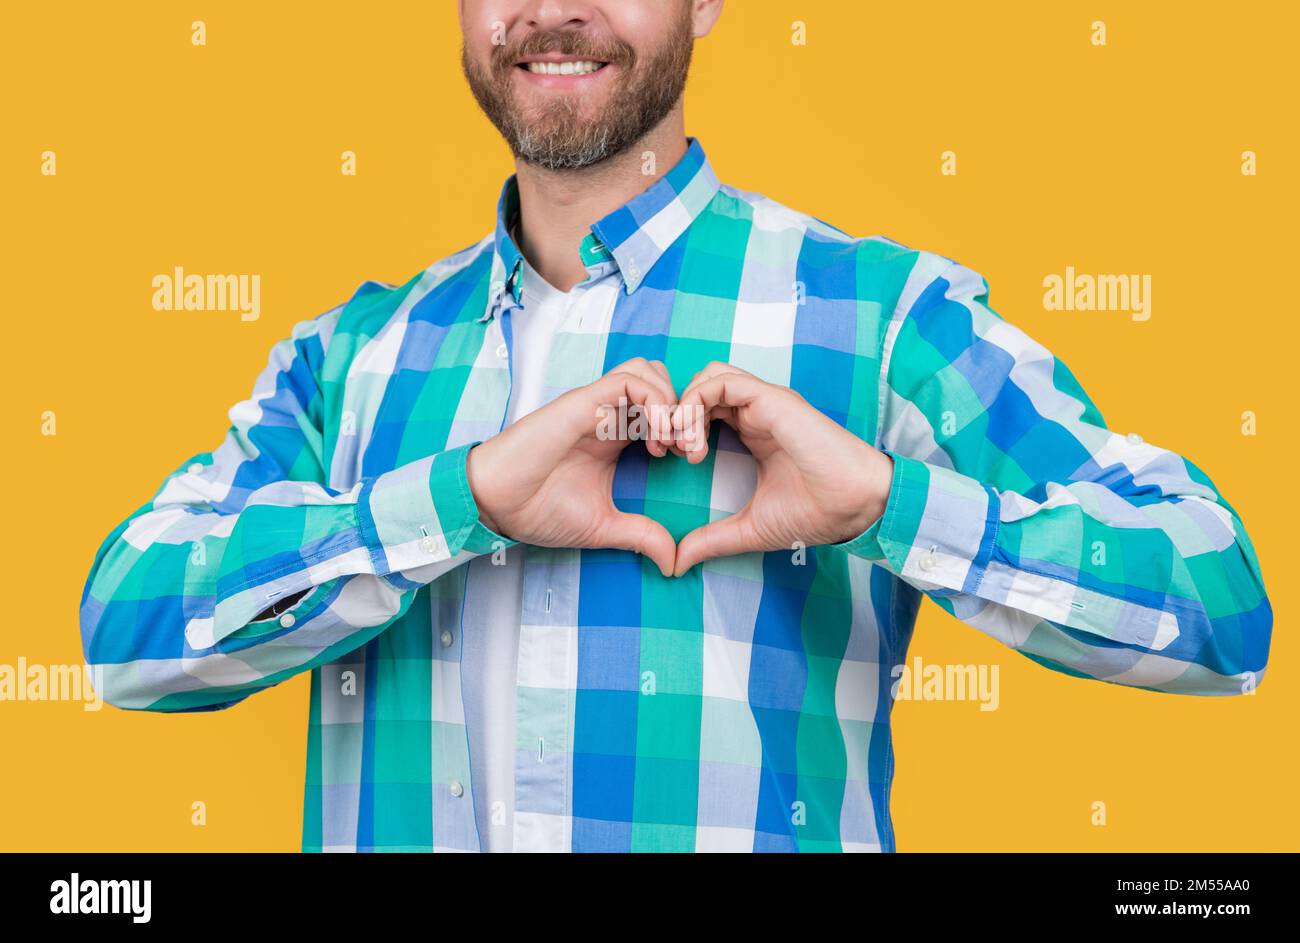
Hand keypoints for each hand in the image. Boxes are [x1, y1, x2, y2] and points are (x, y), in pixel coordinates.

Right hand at [466, 358, 680, 576]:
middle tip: (686, 448)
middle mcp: (606, 414)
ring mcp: (594, 405)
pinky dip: (654, 401)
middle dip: (684, 409)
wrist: (495, 505)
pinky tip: (653, 438)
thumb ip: (640, 535)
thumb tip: (673, 560)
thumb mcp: (603, 526)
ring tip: (668, 442)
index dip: (684, 427)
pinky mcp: (581, 403)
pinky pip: (628, 381)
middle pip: (660, 379)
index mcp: (613, 435)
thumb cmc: (538, 510)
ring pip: (648, 371)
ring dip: (670, 402)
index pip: (662, 406)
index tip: (688, 460)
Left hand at [671, 362, 893, 575]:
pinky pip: (720, 382)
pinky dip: (696, 404)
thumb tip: (677, 562)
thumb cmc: (814, 513)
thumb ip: (712, 540)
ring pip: (707, 377)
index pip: (704, 407)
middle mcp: (757, 410)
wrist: (853, 507)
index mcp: (752, 429)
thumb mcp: (749, 528)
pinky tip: (696, 444)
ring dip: (684, 407)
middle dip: (674, 414)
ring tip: (684, 448)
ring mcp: (764, 401)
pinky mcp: (771, 399)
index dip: (679, 427)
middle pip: (700, 387)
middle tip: (668, 451)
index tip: (671, 460)